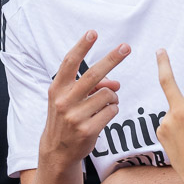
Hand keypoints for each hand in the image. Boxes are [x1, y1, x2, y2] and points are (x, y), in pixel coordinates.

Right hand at [40, 32, 128, 166]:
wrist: (58, 150)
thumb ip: (90, 86)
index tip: (92, 32)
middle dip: (112, 58)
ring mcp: (75, 116)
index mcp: (57, 89)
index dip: (81, 47)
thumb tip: (116, 83)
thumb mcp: (71, 99)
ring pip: (108, 94)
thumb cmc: (67, 117)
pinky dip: (113, 110)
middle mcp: (64, 100)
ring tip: (104, 104)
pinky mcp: (88, 129)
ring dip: (112, 97)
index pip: (69, 63)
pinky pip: (112, 110)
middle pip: (94, 74)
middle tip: (126, 47)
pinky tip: (104, 115)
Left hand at [154, 45, 183, 183]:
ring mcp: (167, 122)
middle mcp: (180, 111)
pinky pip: (167, 125)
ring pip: (173, 113)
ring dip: (180, 121)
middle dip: (163, 63)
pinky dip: (174, 132)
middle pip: (168, 81)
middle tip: (159, 50)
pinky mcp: (159, 132)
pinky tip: (181, 144)